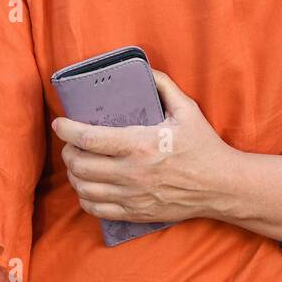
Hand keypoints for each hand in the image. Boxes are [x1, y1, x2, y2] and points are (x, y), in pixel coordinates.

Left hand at [52, 70, 238, 224]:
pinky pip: (96, 209)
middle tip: (71, 143)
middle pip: (80, 165)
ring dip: (74, 174)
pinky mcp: (135, 212)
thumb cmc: (204, 146)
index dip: (67, 130)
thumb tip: (144, 69)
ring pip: (83, 188)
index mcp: (140, 145)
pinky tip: (89, 187)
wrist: (220, 185)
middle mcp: (131, 173)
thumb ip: (164, 86)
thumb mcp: (188, 110)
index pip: (89, 138)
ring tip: (78, 163)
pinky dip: (85, 197)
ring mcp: (131, 196)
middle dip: (68, 152)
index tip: (60, 123)